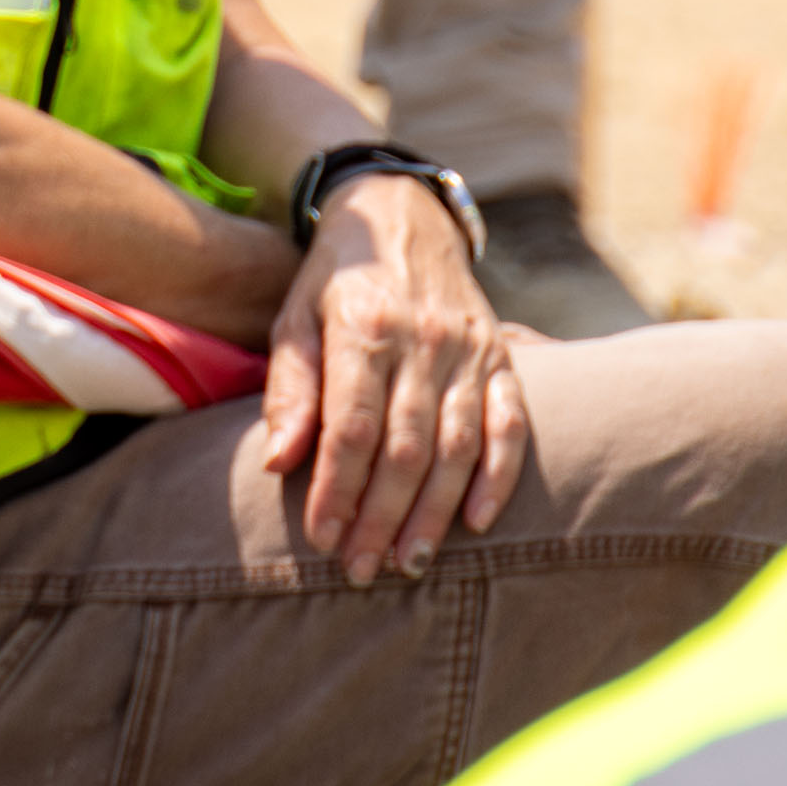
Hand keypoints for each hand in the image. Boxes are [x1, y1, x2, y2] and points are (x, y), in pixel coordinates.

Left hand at [260, 175, 533, 583]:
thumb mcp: (293, 318)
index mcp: (363, 330)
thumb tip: (277, 463)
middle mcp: (422, 342)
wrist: (401, 215)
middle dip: (382, 517)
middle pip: (405, 448)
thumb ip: (288, 390)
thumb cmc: (333, 280)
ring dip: (436, 511)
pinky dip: (498, 475)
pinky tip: (479, 521)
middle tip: (363, 570)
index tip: (321, 539)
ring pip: (457, 446)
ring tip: (411, 561)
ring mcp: (468, 350)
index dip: (337, 489)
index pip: (351, 429)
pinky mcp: (502, 356)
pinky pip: (510, 423)